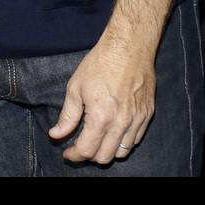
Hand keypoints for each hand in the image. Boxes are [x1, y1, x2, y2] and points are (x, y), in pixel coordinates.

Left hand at [48, 35, 156, 164]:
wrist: (129, 47)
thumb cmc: (100, 64)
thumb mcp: (75, 87)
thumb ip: (67, 116)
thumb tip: (56, 135)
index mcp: (101, 117)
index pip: (87, 150)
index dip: (74, 155)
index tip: (68, 153)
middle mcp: (121, 123)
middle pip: (105, 157)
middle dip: (89, 156)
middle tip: (80, 146)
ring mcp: (137, 120)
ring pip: (122, 152)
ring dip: (107, 151)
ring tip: (97, 140)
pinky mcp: (148, 114)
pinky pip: (136, 140)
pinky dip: (123, 142)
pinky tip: (113, 132)